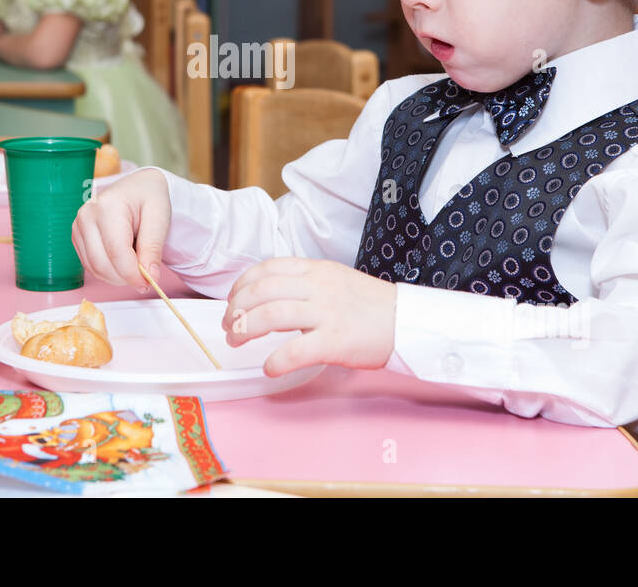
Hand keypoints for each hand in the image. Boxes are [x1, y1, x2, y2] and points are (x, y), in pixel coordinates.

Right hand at [71, 169, 170, 291]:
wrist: (139, 186)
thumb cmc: (150, 197)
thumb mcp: (160, 218)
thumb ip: (153, 248)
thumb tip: (150, 277)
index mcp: (107, 206)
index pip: (116, 252)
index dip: (132, 274)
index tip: (148, 283)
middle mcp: (87, 215)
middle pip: (102, 263)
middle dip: (125, 278)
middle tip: (145, 280)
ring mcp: (78, 225)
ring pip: (94, 268)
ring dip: (116, 277)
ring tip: (136, 267)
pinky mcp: (77, 236)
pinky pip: (90, 264)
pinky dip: (108, 271)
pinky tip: (123, 262)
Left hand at [224, 258, 397, 376]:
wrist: (407, 322)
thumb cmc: (372, 306)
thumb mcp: (336, 280)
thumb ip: (305, 284)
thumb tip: (269, 296)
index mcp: (317, 271)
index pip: (268, 269)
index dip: (242, 284)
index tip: (233, 299)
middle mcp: (318, 288)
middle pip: (262, 291)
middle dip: (237, 309)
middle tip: (229, 325)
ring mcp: (326, 313)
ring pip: (271, 315)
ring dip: (246, 329)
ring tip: (236, 341)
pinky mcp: (335, 341)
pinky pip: (295, 350)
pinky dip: (275, 361)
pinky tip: (269, 368)